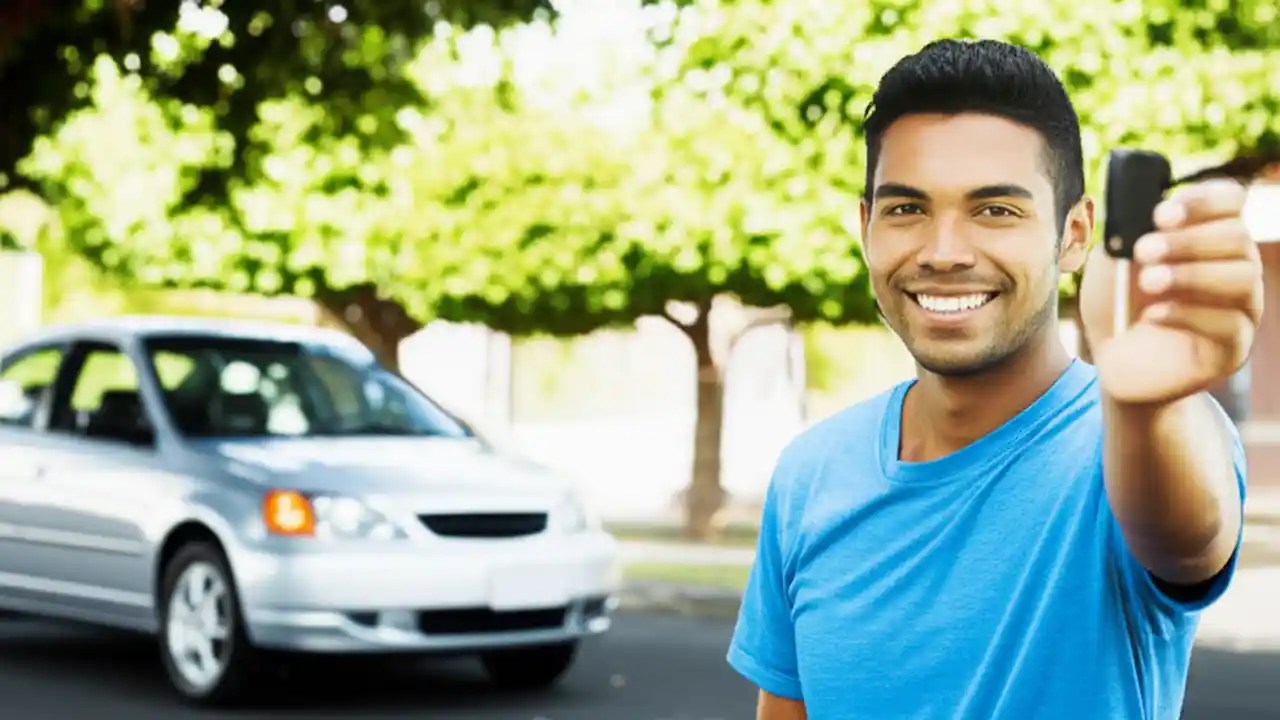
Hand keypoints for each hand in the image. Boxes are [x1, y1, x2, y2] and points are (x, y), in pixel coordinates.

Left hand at [1079, 178, 1263, 404]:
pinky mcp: (1233, 348)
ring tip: (1148, 282)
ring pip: (1241, 278)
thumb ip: (1125, 235)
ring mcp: (1241, 308)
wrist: (1114, 361)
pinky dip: (1188, 314)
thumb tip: (1139, 213)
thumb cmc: (1116, 304)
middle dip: (1188, 240)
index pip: (1230, 201)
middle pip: (1237, 238)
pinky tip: (1153, 315)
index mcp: (1209, 236)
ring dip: (1191, 274)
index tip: (1160, 215)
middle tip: (1143, 251)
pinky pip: (1229, 324)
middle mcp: (1235, 266)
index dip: (1202, 201)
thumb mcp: (1110, 264)